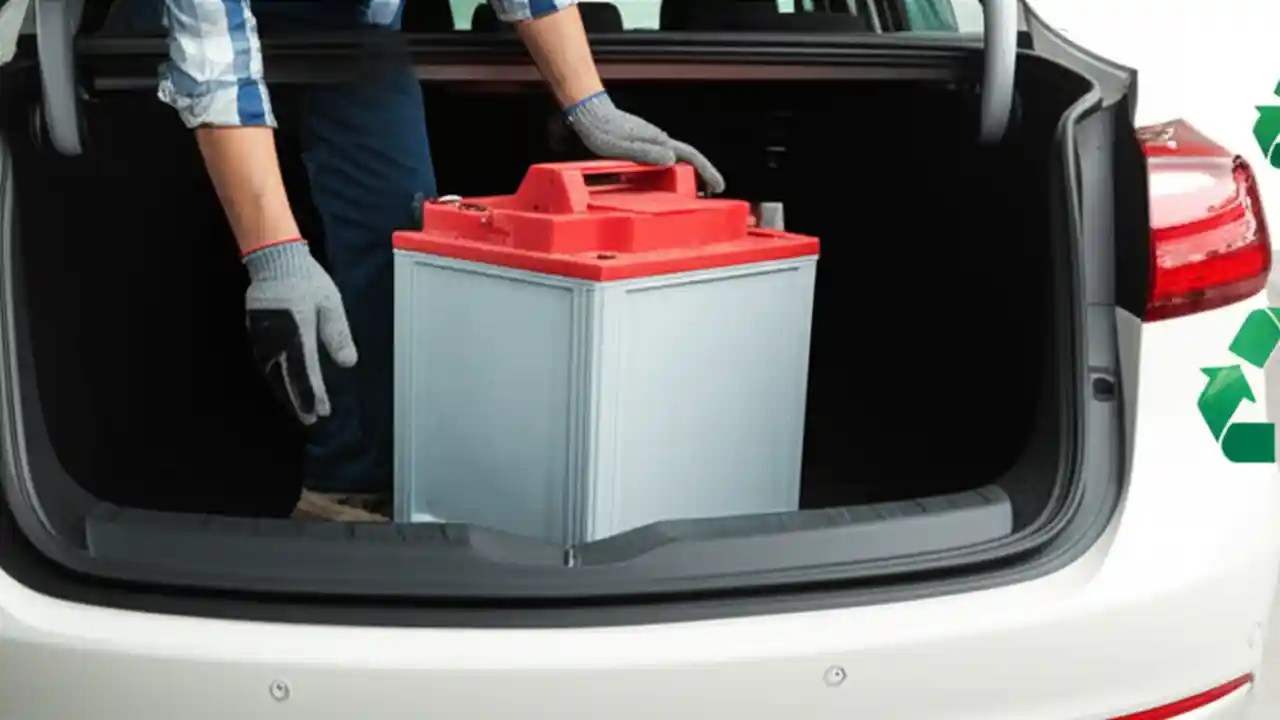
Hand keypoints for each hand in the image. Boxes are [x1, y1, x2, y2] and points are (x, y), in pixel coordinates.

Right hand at [243, 240, 357, 424]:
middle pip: (286, 380)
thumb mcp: (330, 304)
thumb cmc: (307, 280)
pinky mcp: (254, 333)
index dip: (315, 395)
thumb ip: (337, 334)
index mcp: (298, 333)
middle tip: (309, 420)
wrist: (274, 259)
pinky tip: (281, 386)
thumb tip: (348, 362)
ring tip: (297, 409)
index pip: (307, 373)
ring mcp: (262, 338)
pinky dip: (274, 379)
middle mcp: (277, 340)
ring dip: (285, 394)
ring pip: (272, 375)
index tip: (322, 411)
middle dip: (299, 402)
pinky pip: (264, 364)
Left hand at [565, 91, 725, 194]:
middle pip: (688, 159)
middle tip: (711, 192)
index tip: (718, 185)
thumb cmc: (603, 131)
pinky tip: (667, 182)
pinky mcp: (643, 143)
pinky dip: (671, 172)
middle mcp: (658, 140)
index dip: (707, 171)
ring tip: (694, 191)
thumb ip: (647, 154)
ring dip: (687, 174)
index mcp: (658, 141)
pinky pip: (663, 160)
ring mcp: (651, 141)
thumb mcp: (624, 147)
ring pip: (676, 160)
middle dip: (702, 174)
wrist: (591, 115)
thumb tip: (671, 159)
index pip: (691, 156)